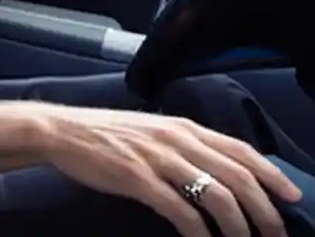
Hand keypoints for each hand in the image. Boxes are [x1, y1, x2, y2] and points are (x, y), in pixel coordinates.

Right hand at [42, 106, 302, 236]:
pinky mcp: (138, 179)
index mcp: (183, 126)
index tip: (293, 196)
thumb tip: (213, 168)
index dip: (271, 174)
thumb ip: (181, 144)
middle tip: (277, 235)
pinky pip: (181, 211)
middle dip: (265, 210)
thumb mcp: (150, 130)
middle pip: (238, 176)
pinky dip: (200, 233)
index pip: (241, 149)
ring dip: (239, 226)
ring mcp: (158, 159)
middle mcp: (177, 139)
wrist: (59, 131)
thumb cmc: (103, 134)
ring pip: (217, 195)